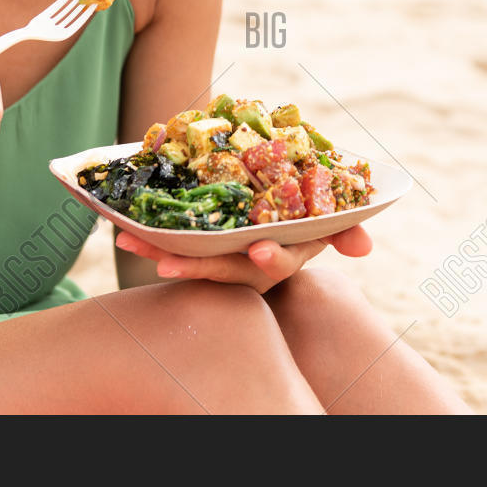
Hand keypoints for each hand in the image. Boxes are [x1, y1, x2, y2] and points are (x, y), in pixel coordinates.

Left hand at [115, 224, 372, 293]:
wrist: (275, 224)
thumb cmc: (304, 218)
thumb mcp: (327, 222)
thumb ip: (345, 229)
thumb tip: (363, 247)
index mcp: (282, 253)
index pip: (277, 261)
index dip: (271, 257)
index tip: (259, 250)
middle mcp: (249, 264)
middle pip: (221, 269)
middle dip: (194, 267)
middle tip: (165, 265)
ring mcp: (223, 259)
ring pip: (189, 260)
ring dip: (158, 253)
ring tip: (128, 241)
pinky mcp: (200, 249)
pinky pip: (172, 247)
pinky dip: (148, 240)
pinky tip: (122, 231)